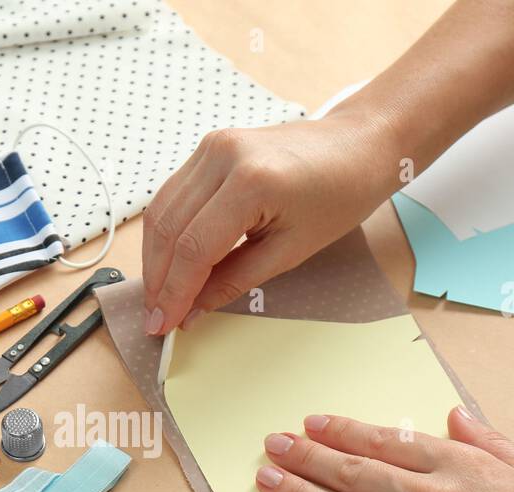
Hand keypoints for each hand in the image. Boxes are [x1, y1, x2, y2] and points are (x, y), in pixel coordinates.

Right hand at [141, 113, 395, 334]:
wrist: (359, 145)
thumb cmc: (339, 195)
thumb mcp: (291, 251)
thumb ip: (234, 281)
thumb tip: (192, 311)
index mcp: (251, 182)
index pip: (193, 248)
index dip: (174, 293)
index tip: (164, 325)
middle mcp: (223, 157)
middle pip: (169, 229)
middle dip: (158, 280)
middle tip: (156, 317)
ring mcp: (212, 147)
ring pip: (161, 211)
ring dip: (155, 258)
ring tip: (159, 296)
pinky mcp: (209, 147)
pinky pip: (173, 195)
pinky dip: (166, 233)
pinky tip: (169, 262)